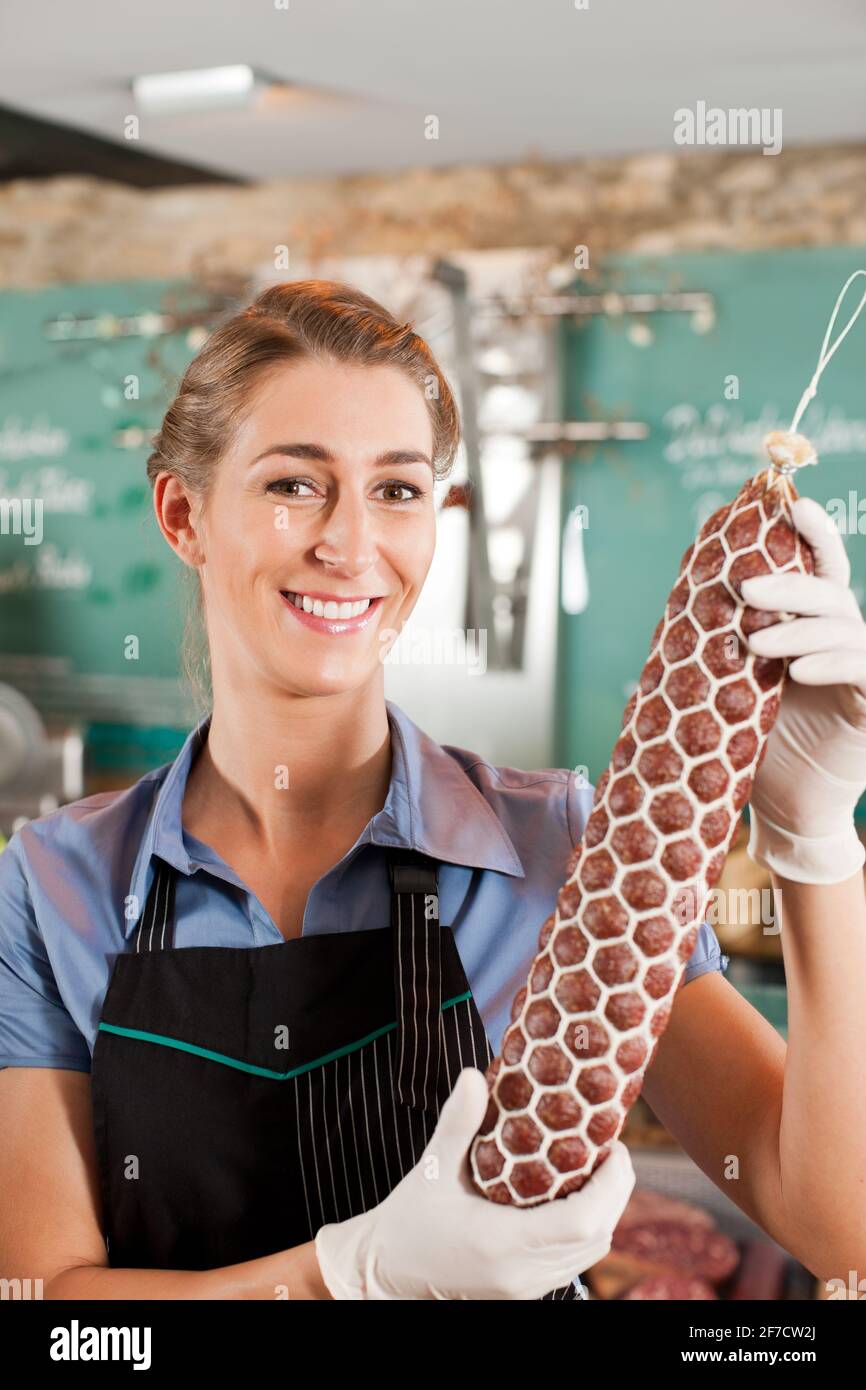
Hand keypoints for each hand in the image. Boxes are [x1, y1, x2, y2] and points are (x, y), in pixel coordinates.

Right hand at [313, 1067, 634, 1299]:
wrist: (385, 1272)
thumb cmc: (407, 1221)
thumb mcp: (431, 1168)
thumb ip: (457, 1123)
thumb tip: (474, 1076)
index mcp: (502, 1243)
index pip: (581, 1221)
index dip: (610, 1184)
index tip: (613, 1147)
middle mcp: (521, 1272)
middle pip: (597, 1236)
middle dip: (615, 1191)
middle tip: (611, 1149)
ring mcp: (524, 1288)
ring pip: (589, 1253)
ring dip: (604, 1211)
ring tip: (598, 1168)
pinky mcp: (523, 1292)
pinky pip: (572, 1263)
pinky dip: (584, 1231)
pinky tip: (574, 1198)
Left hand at [741, 495, 865, 883]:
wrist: (784, 811)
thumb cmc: (754, 749)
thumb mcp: (728, 691)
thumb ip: (716, 651)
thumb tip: (673, 612)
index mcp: (808, 628)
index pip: (817, 571)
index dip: (811, 533)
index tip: (790, 504)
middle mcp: (840, 641)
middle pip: (828, 591)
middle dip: (790, 582)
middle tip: (745, 588)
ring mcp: (862, 670)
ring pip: (845, 625)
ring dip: (799, 626)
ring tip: (756, 641)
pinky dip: (833, 662)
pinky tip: (800, 670)